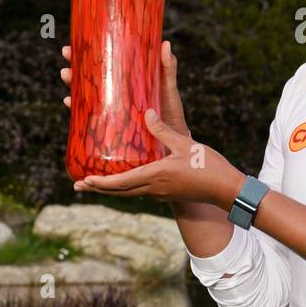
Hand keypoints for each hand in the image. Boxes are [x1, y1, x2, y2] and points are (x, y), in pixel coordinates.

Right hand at [61, 40, 191, 137]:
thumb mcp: (168, 86)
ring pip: (84, 94)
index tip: (74, 45)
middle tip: (66, 54)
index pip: (103, 63)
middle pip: (89, 76)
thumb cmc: (170, 111)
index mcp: (126, 80)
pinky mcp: (108, 126)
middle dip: (74, 65)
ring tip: (66, 75)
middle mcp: (114, 94)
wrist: (171, 141)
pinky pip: (87, 116)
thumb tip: (165, 43)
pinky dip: (76, 108)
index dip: (87, 54)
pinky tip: (69, 102)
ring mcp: (109, 109)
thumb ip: (168, 67)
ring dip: (72, 84)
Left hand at [73, 108, 243, 207]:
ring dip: (110, 189)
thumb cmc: (208, 167)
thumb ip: (163, 130)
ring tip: (95, 183)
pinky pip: (140, 191)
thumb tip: (145, 113)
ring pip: (128, 193)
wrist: (226, 190)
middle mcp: (154, 188)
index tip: (84, 180)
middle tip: (78, 185)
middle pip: (119, 191)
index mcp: (156, 176)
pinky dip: (126, 187)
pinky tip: (124, 179)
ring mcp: (160, 193)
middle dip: (98, 189)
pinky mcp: (167, 193)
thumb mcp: (185, 145)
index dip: (100, 182)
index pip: (121, 182)